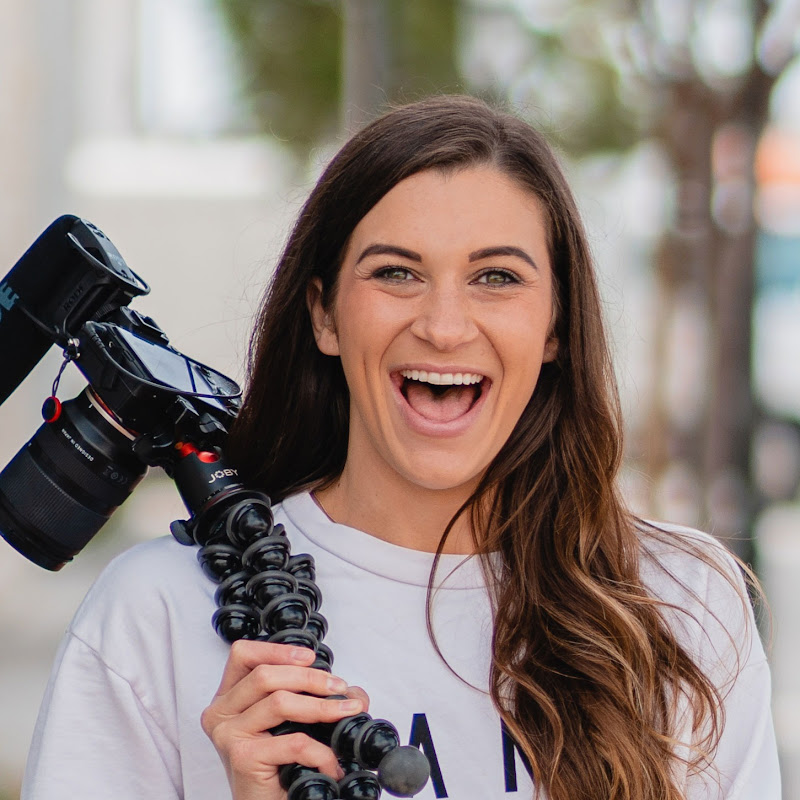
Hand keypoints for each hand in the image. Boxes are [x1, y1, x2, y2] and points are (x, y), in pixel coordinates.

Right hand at [201, 640, 368, 799]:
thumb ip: (319, 698)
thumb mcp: (294, 722)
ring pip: (279, 702)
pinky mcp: (242, 758)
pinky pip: (293, 742)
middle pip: (264, 675)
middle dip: (310, 678)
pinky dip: (321, 752)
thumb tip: (355, 692)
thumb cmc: (278, 765)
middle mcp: (221, 713)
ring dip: (321, 707)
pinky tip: (332, 764)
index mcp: (229, 697)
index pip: (243, 654)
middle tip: (340, 689)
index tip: (311, 658)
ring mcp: (228, 736)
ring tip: (345, 715)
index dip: (277, 650)